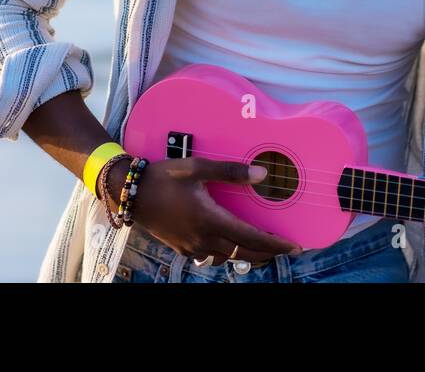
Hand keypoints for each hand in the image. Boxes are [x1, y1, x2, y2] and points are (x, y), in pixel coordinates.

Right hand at [110, 156, 302, 265]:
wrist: (130, 193)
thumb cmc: (165, 176)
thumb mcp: (198, 168)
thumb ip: (231, 171)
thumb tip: (262, 175)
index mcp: (211, 219)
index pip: (252, 238)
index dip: (275, 244)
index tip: (294, 246)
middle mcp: (204, 238)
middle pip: (244, 253)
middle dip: (267, 253)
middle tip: (284, 249)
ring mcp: (192, 246)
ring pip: (228, 258)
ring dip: (247, 255)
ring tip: (260, 246)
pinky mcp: (182, 248)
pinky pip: (211, 256)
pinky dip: (227, 254)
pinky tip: (229, 245)